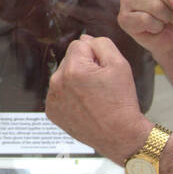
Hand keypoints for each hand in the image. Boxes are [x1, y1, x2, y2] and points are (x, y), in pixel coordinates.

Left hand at [44, 34, 148, 163]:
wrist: (119, 135)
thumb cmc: (120, 103)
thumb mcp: (120, 64)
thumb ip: (101, 43)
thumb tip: (85, 39)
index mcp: (73, 69)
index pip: (79, 44)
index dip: (95, 55)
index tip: (103, 71)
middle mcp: (57, 82)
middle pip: (70, 60)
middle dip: (84, 67)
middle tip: (100, 86)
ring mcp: (52, 98)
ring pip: (64, 76)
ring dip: (75, 81)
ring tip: (92, 97)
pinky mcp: (52, 111)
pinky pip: (59, 93)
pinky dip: (69, 96)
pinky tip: (84, 106)